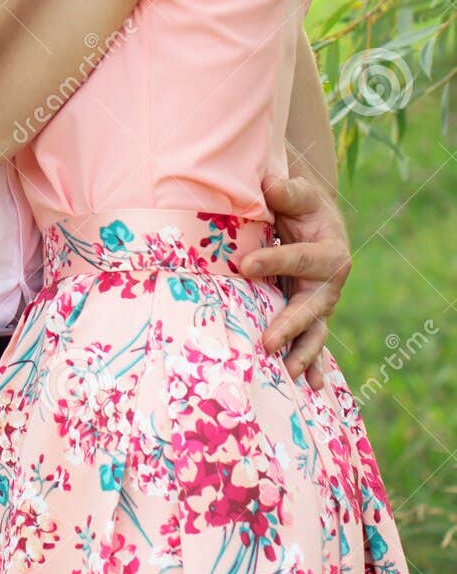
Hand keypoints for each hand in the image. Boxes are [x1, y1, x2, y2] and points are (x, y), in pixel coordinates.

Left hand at [240, 172, 352, 389]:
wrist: (313, 220)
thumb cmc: (301, 205)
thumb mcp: (298, 194)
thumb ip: (286, 192)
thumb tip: (269, 186)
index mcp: (329, 251)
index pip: (297, 258)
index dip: (272, 261)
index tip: (243, 265)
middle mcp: (330, 283)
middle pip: (310, 307)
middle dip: (289, 324)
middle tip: (267, 341)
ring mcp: (322, 305)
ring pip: (314, 333)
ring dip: (302, 354)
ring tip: (287, 375)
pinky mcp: (311, 317)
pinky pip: (312, 344)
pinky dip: (313, 366)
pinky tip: (310, 388)